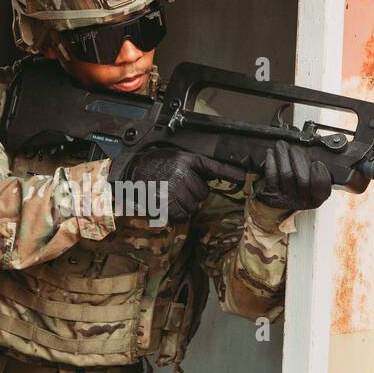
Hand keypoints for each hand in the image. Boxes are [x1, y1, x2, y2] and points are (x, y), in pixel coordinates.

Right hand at [124, 149, 245, 222]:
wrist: (130, 173)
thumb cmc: (153, 165)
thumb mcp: (176, 157)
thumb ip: (195, 166)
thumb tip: (215, 178)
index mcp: (186, 160)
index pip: (214, 168)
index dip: (230, 173)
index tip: (243, 177)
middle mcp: (182, 174)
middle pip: (203, 193)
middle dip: (194, 193)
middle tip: (178, 187)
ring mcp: (174, 190)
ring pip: (194, 206)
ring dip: (186, 204)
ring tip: (171, 195)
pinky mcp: (166, 204)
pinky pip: (183, 215)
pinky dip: (178, 213)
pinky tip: (168, 204)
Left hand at [254, 141, 333, 211]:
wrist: (277, 195)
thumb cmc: (297, 181)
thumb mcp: (312, 177)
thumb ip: (317, 167)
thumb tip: (316, 148)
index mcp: (315, 198)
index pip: (322, 191)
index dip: (320, 176)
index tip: (317, 163)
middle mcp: (301, 202)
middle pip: (303, 180)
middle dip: (299, 159)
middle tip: (295, 148)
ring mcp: (286, 200)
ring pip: (287, 175)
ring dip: (284, 156)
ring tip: (281, 146)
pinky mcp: (271, 195)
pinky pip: (272, 177)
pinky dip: (271, 163)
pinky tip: (271, 154)